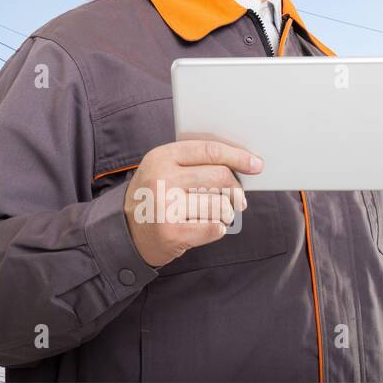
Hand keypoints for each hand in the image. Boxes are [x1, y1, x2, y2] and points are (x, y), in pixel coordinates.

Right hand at [122, 140, 263, 268]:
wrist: (126, 231)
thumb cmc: (156, 196)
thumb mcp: (164, 169)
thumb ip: (195, 162)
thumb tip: (242, 164)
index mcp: (161, 157)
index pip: (209, 150)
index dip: (237, 156)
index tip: (256, 165)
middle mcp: (161, 178)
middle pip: (220, 177)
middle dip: (236, 189)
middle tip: (238, 199)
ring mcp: (165, 206)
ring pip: (220, 205)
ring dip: (226, 213)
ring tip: (215, 215)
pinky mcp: (172, 232)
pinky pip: (215, 228)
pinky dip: (217, 229)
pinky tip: (204, 228)